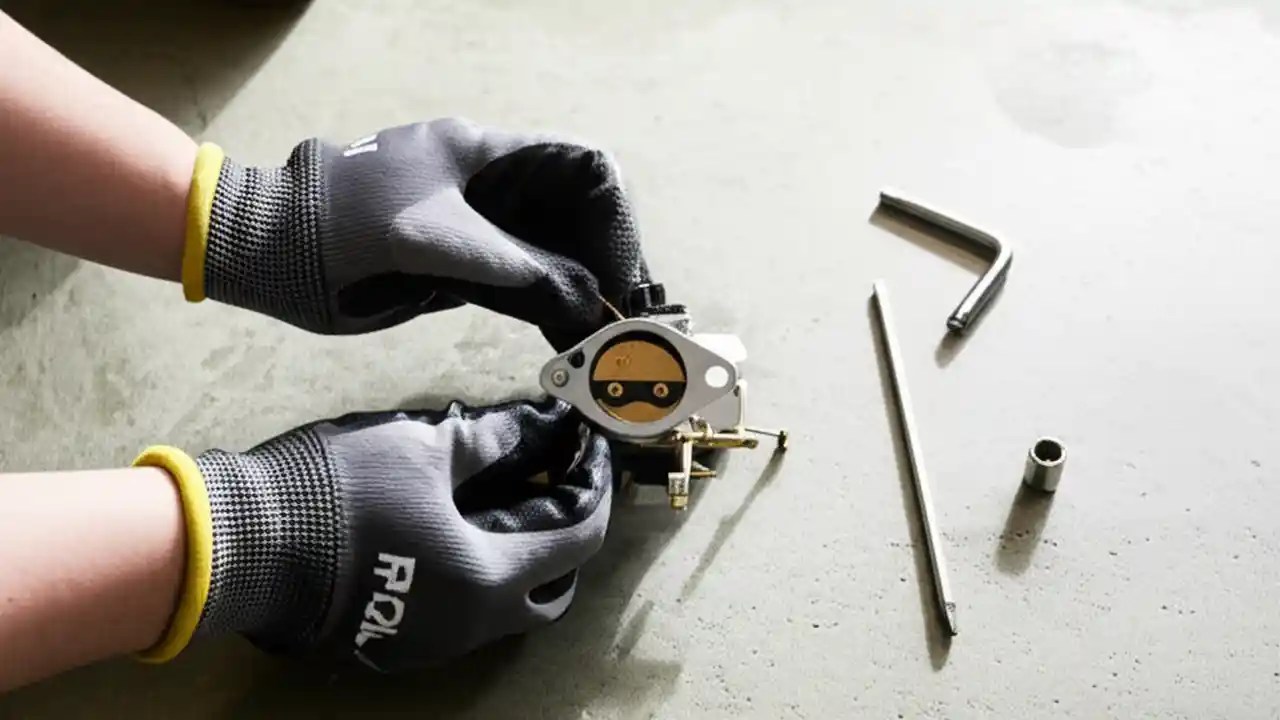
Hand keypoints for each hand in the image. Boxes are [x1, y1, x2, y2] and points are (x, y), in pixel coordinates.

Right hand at [159, 398, 611, 671]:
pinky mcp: (395, 641)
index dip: (593, 489)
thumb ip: (495, 440)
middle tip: (557, 485)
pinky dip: (478, 574)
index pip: (579, 538)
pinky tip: (457, 528)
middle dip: (569, 539)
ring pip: (505, 607)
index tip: (590, 451)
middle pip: (552, 589)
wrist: (244, 543)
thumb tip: (541, 423)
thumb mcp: (425, 449)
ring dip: (521, 558)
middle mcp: (470, 625)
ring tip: (507, 498)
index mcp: (489, 578)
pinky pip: (462, 613)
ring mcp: (431, 642)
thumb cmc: (340, 492)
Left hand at [187, 118, 648, 346]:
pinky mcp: (454, 254)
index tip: (618, 279)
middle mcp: (486, 179)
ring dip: (578, 287)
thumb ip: (514, 271)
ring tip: (594, 336)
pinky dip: (544, 302)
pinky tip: (558, 334)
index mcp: (482, 153)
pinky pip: (518, 274)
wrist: (261, 250)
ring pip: (549, 246)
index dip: (614, 223)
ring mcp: (471, 217)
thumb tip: (585, 303)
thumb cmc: (336, 235)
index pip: (583, 169)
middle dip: (604, 260)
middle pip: (573, 210)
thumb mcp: (431, 250)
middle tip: (618, 320)